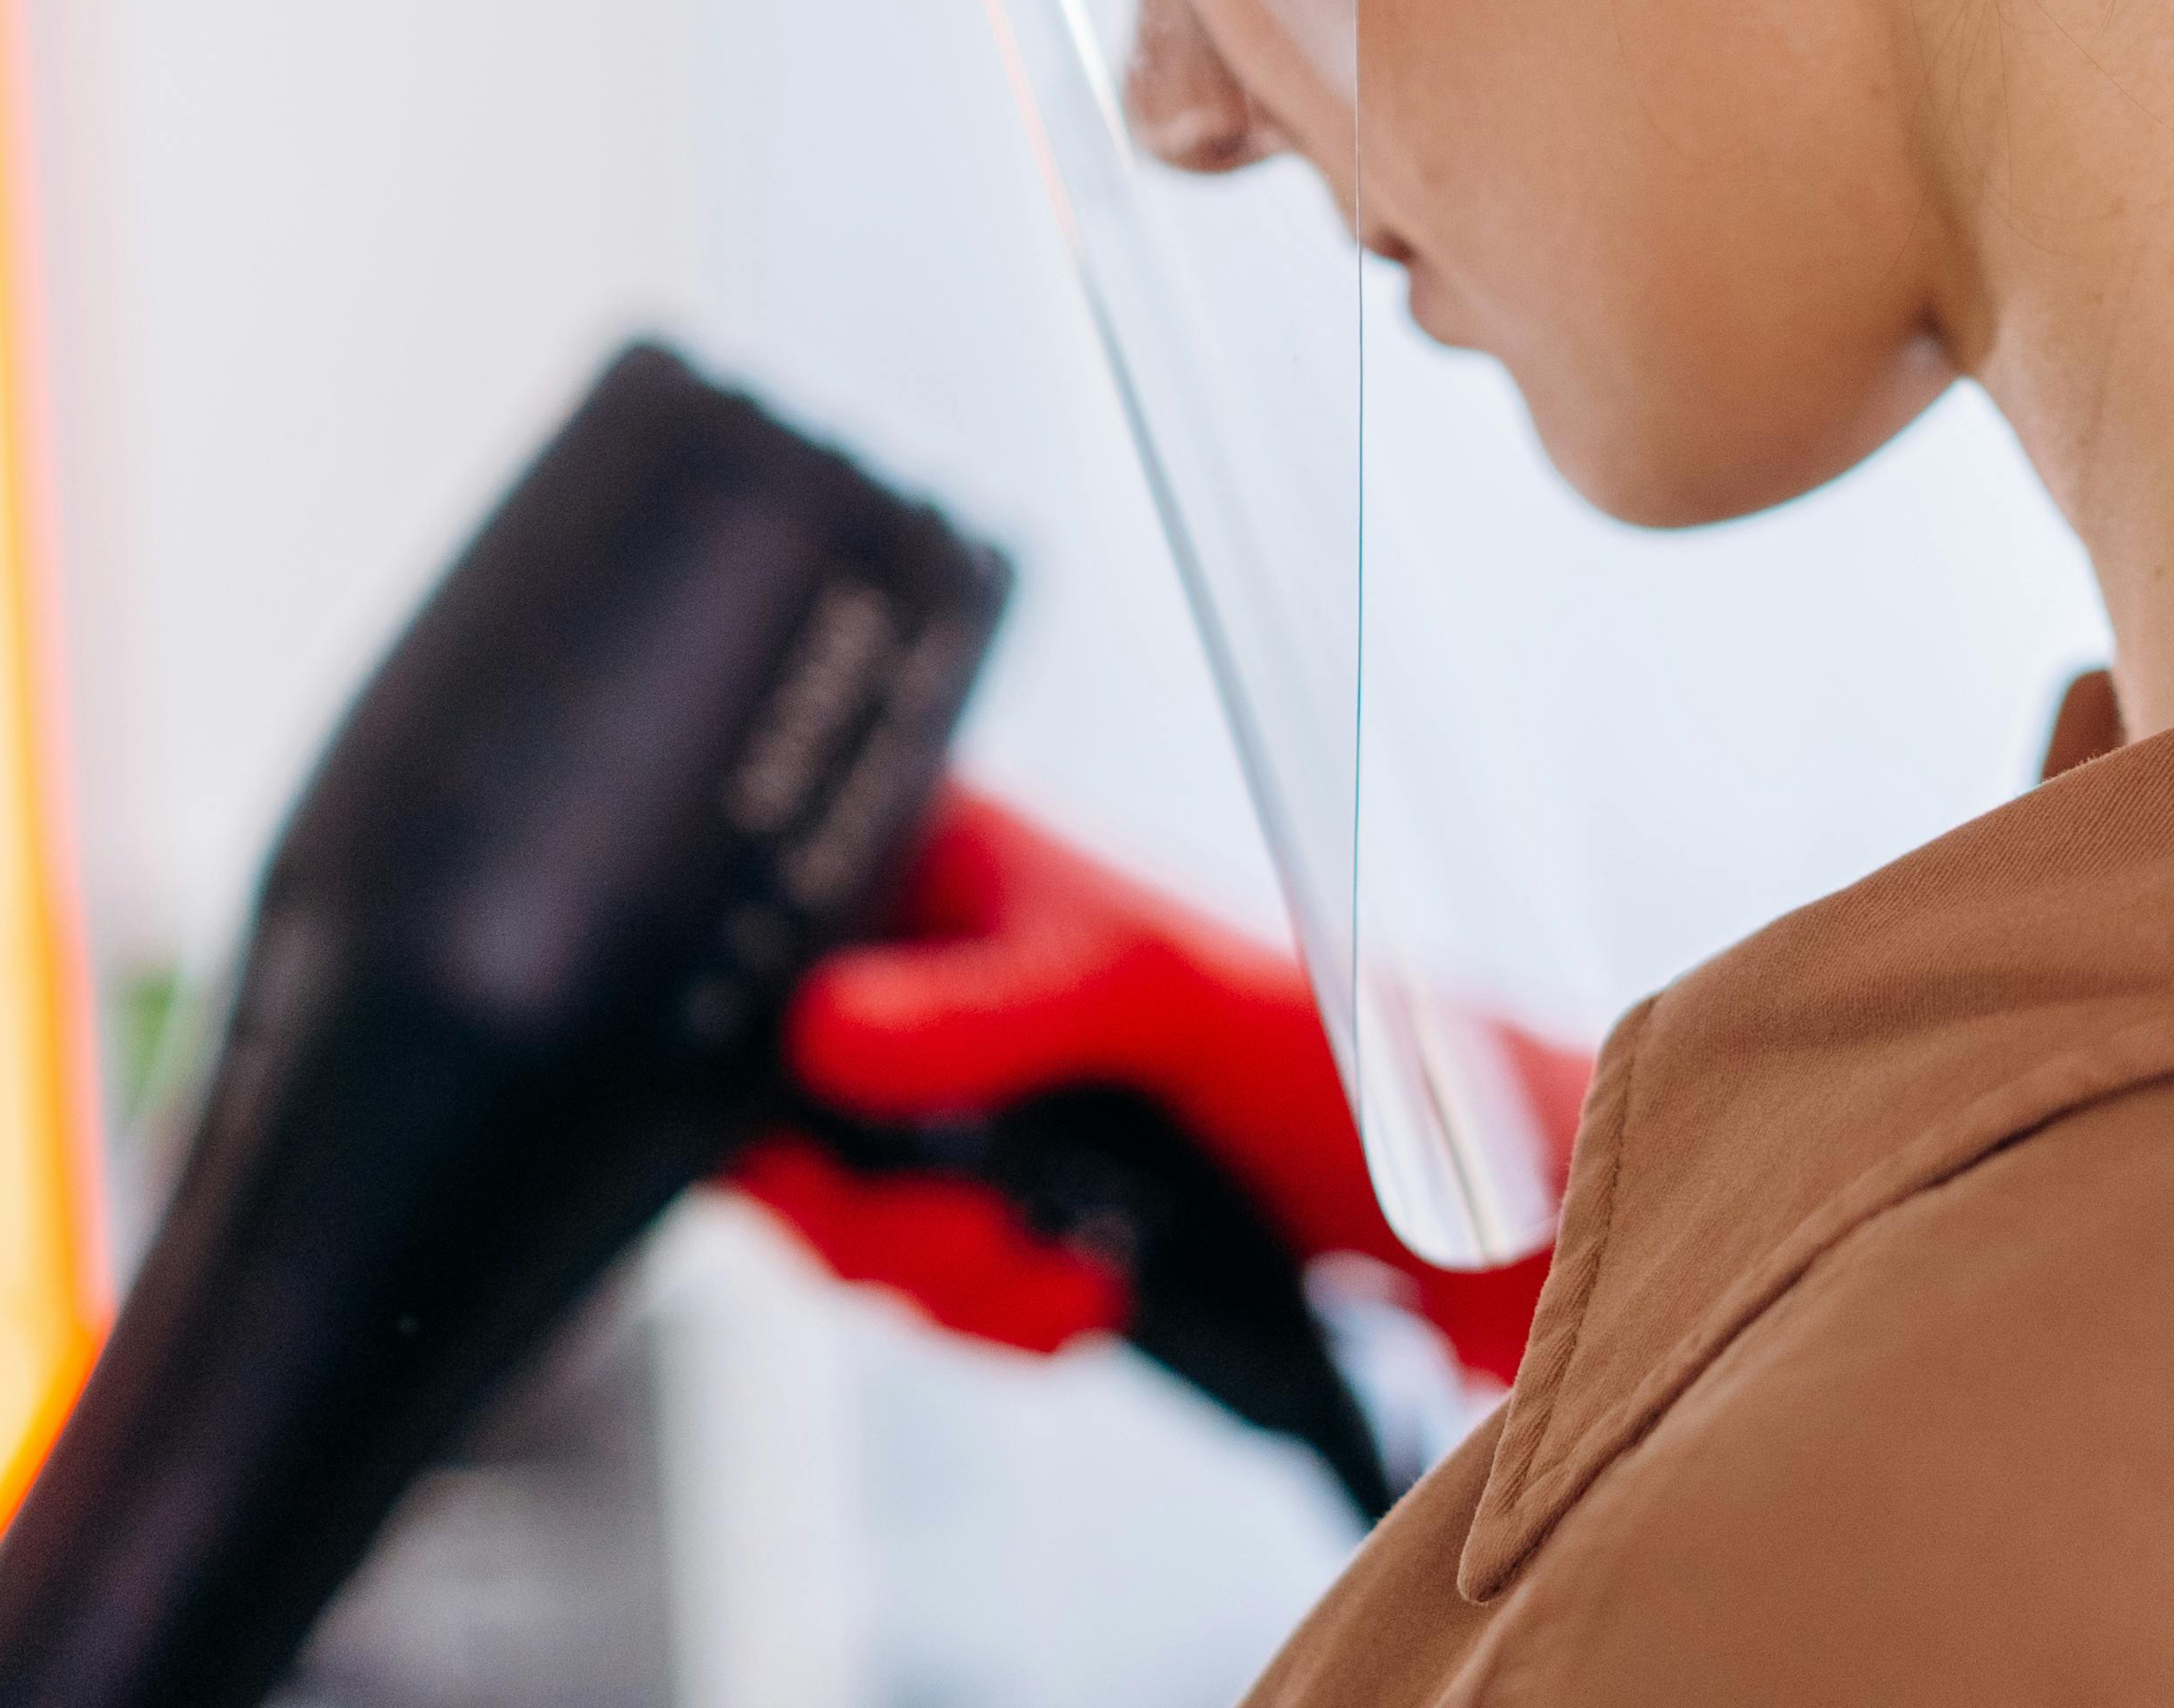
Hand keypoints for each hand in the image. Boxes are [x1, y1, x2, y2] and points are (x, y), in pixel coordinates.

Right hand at [723, 790, 1581, 1381]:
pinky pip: (917, 1273)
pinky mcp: (988, 1181)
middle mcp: (919, 965)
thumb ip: (984, 1009)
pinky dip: (987, 1311)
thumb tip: (821, 1034)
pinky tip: (1080, 1297)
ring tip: (1057, 1284)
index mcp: (932, 861)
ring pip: (842, 1215)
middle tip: (969, 1248)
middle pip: (777, 1117)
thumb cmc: (1307, 1027)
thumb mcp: (1143, 989)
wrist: (1422, 1181)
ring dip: (940, 1283)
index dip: (751, 1071)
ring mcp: (949, 1084)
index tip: (823, 1153)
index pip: (756, 953)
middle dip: (865, 1221)